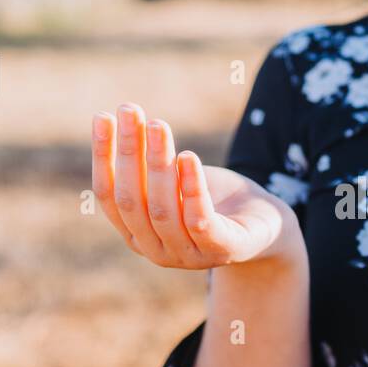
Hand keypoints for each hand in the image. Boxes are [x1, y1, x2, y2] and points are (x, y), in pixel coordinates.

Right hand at [91, 103, 300, 268]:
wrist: (265, 224)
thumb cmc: (215, 198)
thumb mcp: (176, 181)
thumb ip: (150, 166)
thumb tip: (125, 119)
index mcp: (136, 234)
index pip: (109, 196)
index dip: (104, 156)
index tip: (102, 117)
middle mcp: (156, 250)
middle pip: (133, 200)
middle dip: (129, 152)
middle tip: (130, 111)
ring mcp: (188, 256)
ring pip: (163, 208)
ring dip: (158, 163)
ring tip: (159, 124)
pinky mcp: (222, 250)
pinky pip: (199, 219)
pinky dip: (192, 187)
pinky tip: (189, 156)